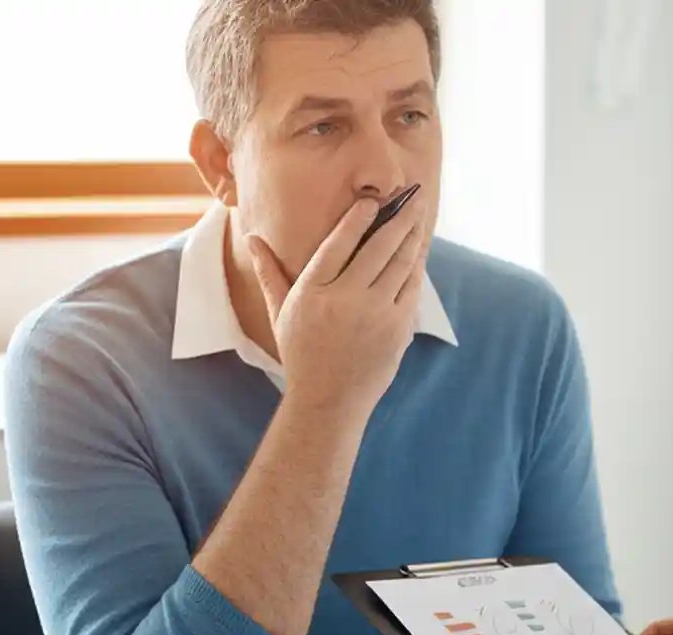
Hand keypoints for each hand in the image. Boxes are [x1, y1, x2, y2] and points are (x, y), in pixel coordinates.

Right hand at [247, 194, 429, 413]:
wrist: (328, 401)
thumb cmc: (301, 354)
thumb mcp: (279, 312)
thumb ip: (269, 272)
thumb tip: (251, 238)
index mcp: (313, 292)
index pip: (338, 243)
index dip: (358, 217)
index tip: (371, 200)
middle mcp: (345, 299)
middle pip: (378, 247)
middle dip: (399, 217)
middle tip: (414, 195)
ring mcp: (375, 314)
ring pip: (400, 264)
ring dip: (413, 235)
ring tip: (421, 214)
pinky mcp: (397, 329)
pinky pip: (411, 288)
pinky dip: (417, 266)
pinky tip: (420, 250)